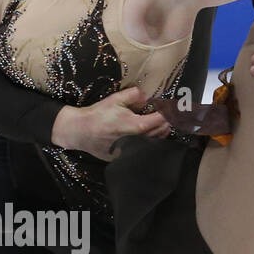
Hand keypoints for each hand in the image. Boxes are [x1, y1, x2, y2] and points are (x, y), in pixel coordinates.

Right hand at [51, 86, 170, 160]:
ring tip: (159, 125)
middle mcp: (137, 141)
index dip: (169, 113)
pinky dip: (146, 143)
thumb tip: (147, 98)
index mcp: (137, 126)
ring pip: (152, 144)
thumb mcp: (115, 99)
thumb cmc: (97, 115)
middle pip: (160, 133)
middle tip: (167, 116)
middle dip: (166, 124)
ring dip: (158, 134)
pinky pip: (141, 151)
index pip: (162, 120)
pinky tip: (143, 136)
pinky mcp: (124, 158)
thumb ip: (134, 95)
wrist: (79, 131)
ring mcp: (131, 151)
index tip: (173, 109)